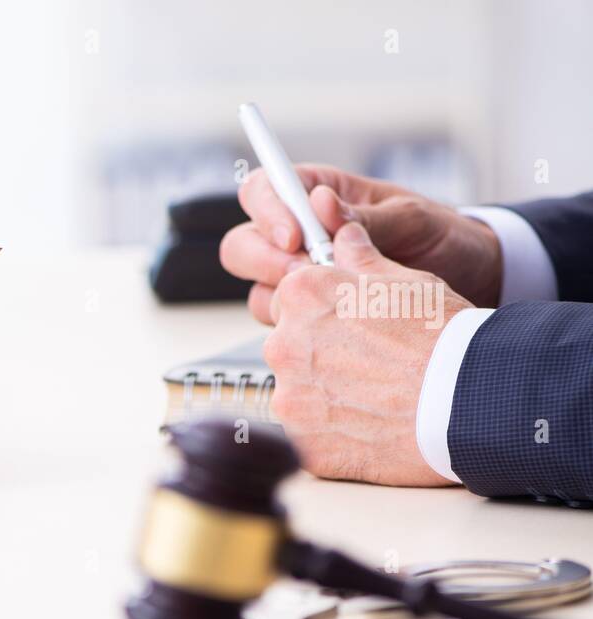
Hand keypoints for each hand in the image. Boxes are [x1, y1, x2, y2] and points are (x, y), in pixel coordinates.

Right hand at [221, 163, 501, 321]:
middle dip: (265, 263)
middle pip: (243, 246)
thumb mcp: (416, 220)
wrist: (472, 283)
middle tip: (303, 279)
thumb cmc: (446, 240)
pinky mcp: (309, 318)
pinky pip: (282, 327)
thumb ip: (367, 218)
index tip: (294, 237)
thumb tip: (321, 205)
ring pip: (259, 291)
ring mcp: (299, 282)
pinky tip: (338, 331)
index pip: (263, 191)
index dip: (267, 211)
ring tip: (332, 307)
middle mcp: (298, 238)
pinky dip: (300, 331)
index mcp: (316, 196)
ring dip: (284, 303)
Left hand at [264, 221, 473, 486]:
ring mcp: (289, 398)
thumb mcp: (405, 280)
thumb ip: (360, 258)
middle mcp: (283, 344)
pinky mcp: (302, 442)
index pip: (289, 300)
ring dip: (325, 396)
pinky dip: (333, 435)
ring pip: (297, 394)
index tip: (348, 326)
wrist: (467, 402)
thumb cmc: (442, 335)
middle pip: (289, 348)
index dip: (321, 313)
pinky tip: (369, 428)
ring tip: (374, 398)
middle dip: (319, 355)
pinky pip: (308, 436)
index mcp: (301, 295)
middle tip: (369, 366)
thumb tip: (342, 234)